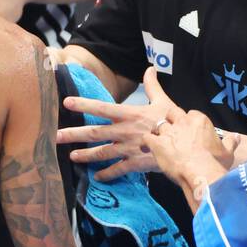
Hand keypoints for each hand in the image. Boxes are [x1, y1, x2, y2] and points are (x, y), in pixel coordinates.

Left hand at [56, 66, 174, 181]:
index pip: (102, 107)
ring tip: (72, 157)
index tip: (66, 102)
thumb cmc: (176, 122)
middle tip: (56, 136)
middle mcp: (125, 131)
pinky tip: (96, 177)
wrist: (189, 146)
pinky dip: (107, 174)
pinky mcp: (136, 163)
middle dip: (74, 134)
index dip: (84, 104)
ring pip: (102, 152)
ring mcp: (129, 148)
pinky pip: (118, 170)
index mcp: (130, 115)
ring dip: (86, 155)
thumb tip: (150, 69)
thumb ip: (153, 86)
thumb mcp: (165, 101)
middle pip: (94, 132)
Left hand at [143, 109, 233, 203]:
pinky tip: (147, 148)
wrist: (202, 174)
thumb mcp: (227, 152)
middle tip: (171, 131)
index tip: (188, 130)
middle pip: (172, 113)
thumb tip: (237, 137)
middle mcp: (183, 122)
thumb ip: (231, 142)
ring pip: (158, 124)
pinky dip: (146, 142)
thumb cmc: (216, 164)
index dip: (188, 122)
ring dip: (158, 132)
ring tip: (159, 140)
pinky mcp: (157, 143)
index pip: (191, 113)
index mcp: (200, 121)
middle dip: (170, 120)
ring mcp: (169, 132)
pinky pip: (147, 137)